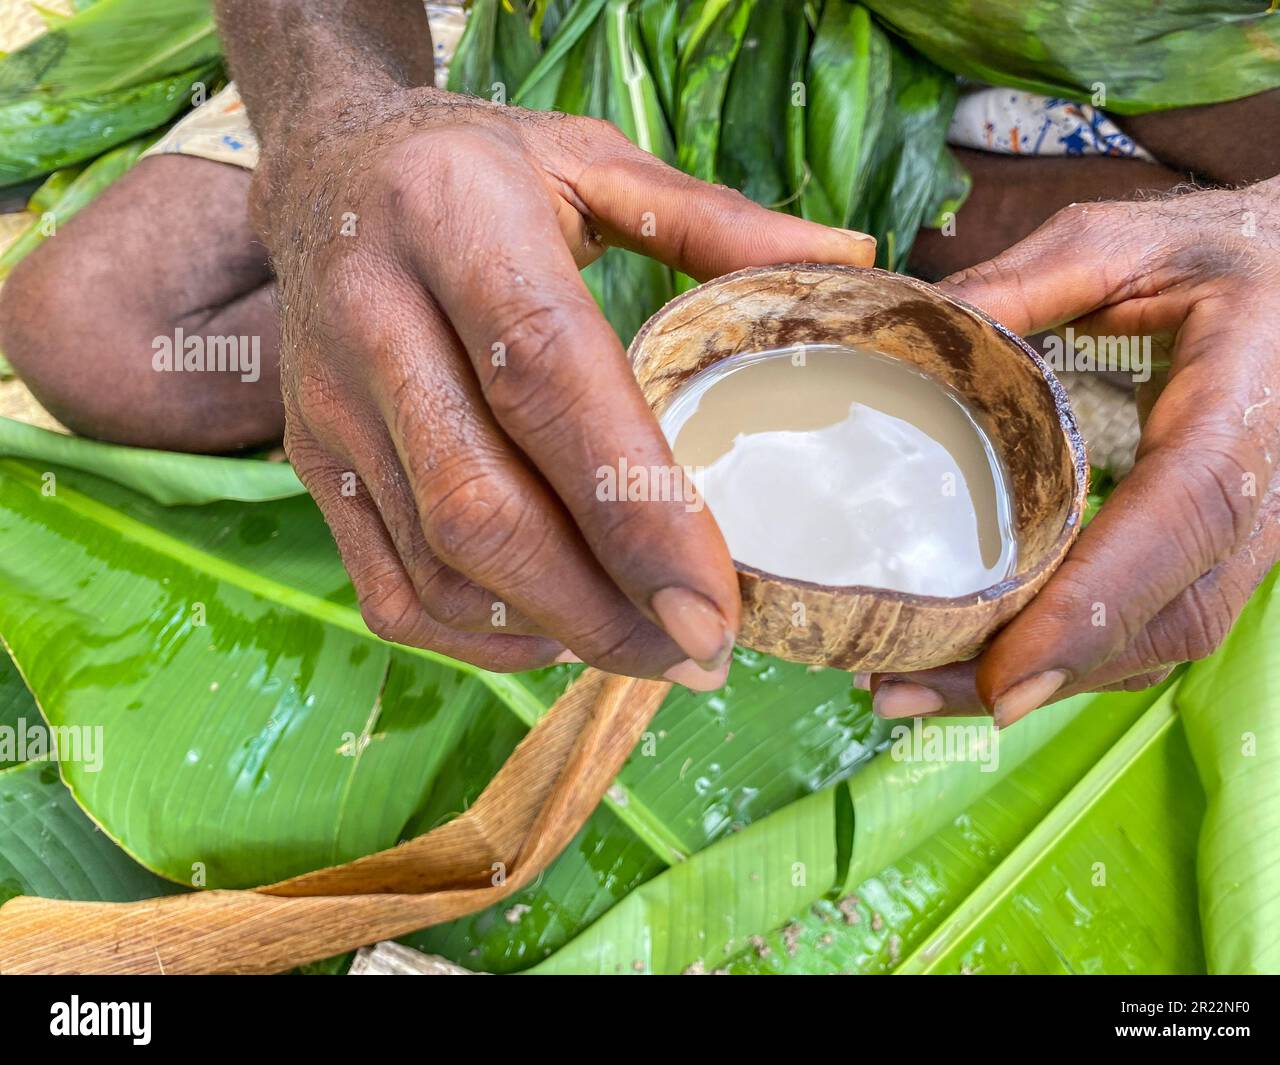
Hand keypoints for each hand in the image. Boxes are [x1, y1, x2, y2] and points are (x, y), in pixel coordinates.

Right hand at [253, 87, 875, 682]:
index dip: (634, 505)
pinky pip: (391, 592)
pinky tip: (554, 632)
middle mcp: (374, 317)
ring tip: (647, 644)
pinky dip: (482, 639)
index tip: (715, 604)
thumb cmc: (478, 171)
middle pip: (485, 505)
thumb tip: (846, 264)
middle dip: (603, 606)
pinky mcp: (309, 463)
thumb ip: (714, 220)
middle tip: (700, 651)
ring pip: (439, 562)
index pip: (550, 381)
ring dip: (553, 630)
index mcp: (458, 221)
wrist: (325, 169)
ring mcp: (329, 404)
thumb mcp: (594, 162)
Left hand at [860, 168, 1279, 723]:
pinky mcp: (1230, 551)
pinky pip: (1160, 625)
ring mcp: (1263, 531)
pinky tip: (980, 662)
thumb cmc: (1221, 255)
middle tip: (900, 686)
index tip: (1004, 678)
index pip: (1187, 512)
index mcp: (1251, 389)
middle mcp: (1274, 482)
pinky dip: (1073, 657)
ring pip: (1166, 640)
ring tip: (911, 685)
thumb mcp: (1120, 241)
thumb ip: (1018, 285)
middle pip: (1171, 612)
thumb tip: (901, 344)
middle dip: (1040, 667)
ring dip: (1044, 678)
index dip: (1099, 603)